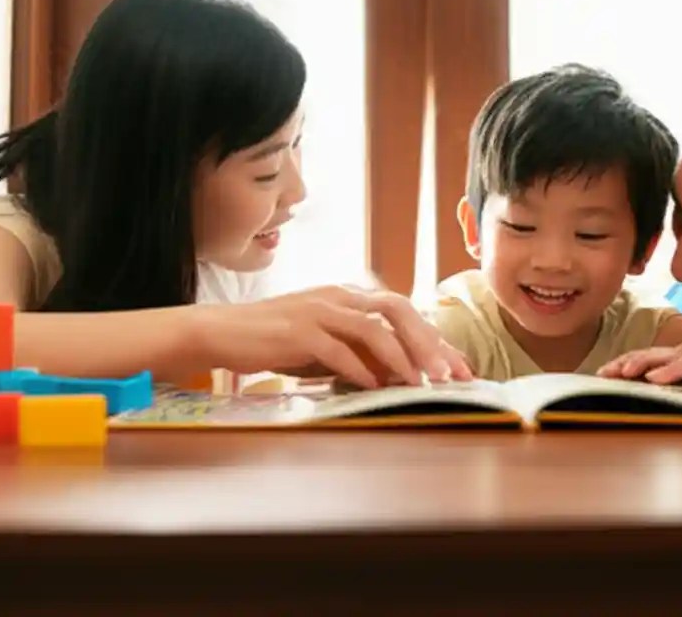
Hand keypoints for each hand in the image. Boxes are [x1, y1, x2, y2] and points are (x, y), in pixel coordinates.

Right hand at [199, 285, 473, 389]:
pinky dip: (359, 367)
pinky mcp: (297, 330)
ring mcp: (318, 310)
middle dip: (428, 342)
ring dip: (401, 356)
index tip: (460, 368)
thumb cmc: (273, 340)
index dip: (435, 339)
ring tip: (421, 383)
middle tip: (450, 375)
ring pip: (372, 327)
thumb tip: (396, 375)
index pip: (403, 312)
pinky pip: (337, 348)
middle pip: (397, 310)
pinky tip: (374, 385)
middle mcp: (338, 296)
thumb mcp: (323, 344)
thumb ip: (357, 353)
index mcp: (348, 296)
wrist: (221, 331)